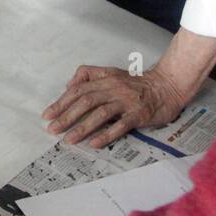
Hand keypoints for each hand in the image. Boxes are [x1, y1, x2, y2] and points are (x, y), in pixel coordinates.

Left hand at [42, 65, 188, 148]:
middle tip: (52, 129)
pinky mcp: (138, 114)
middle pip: (85, 101)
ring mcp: (127, 101)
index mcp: (106, 78)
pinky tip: (94, 143)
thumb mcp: (112, 72)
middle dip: (66, 116)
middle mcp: (114, 88)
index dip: (61, 102)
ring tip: (69, 139)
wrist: (167, 86)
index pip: (78, 90)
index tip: (48, 114)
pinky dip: (106, 134)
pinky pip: (120, 125)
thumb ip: (90, 75)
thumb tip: (68, 85)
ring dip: (82, 127)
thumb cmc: (138, 82)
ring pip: (100, 114)